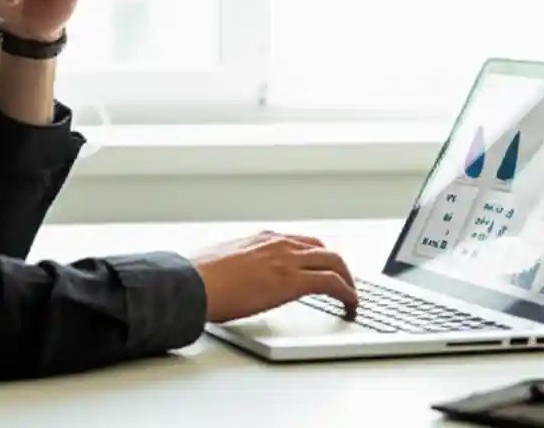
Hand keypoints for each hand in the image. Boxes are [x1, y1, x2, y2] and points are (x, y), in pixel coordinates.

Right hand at [190, 230, 357, 322]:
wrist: (192, 284)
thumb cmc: (198, 278)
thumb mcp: (221, 262)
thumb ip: (236, 264)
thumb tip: (234, 277)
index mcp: (261, 238)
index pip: (300, 241)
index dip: (316, 255)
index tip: (321, 267)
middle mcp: (278, 243)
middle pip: (322, 248)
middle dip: (337, 265)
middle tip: (343, 282)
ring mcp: (287, 259)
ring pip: (334, 261)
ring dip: (347, 279)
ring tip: (351, 297)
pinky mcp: (292, 280)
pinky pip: (332, 283)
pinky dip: (347, 293)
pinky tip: (350, 304)